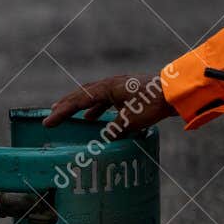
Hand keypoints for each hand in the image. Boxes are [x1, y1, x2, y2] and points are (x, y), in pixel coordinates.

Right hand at [45, 74, 176, 132]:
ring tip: (69, 115)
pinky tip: (93, 118)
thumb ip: (113, 130)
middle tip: (52, 114)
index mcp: (106, 88)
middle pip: (81, 94)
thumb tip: (102, 139)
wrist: (175, 92)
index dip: (61, 113)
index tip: (48, 122)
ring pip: (92, 96)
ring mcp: (119, 86)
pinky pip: (104, 99)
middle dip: (66, 105)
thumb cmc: (151, 104)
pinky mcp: (127, 91)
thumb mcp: (130, 121)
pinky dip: (95, 108)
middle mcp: (110, 84)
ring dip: (80, 106)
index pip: (78, 101)